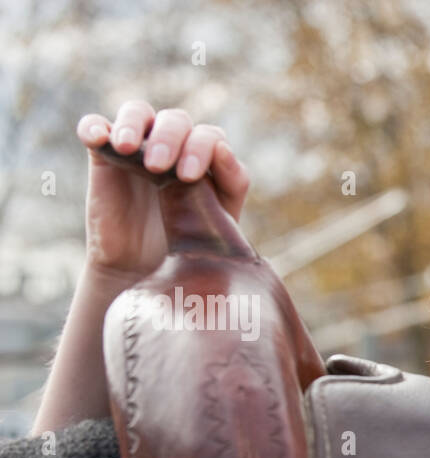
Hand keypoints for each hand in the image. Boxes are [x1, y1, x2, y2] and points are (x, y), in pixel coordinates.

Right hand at [75, 100, 250, 282]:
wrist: (144, 271)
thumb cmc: (187, 246)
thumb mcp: (219, 220)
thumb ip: (231, 184)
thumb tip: (224, 150)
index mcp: (207, 159)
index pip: (209, 136)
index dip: (202, 148)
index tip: (189, 176)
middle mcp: (175, 147)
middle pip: (175, 121)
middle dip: (169, 139)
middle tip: (159, 167)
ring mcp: (139, 148)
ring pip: (138, 112)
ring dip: (133, 123)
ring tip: (127, 148)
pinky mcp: (105, 156)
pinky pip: (95, 127)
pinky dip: (94, 127)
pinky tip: (97, 138)